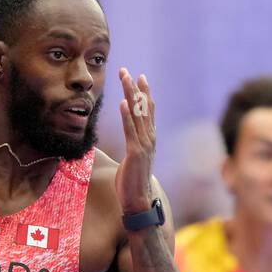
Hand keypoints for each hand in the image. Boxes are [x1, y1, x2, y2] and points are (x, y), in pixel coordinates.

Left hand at [115, 67, 155, 214]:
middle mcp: (149, 138)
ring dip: (130, 95)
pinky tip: (122, 103)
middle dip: (135, 88)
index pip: (148, 111)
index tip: (139, 77)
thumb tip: (128, 141)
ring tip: (125, 79)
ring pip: (137, 114)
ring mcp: (143, 145)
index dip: (144, 93)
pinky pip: (130, 131)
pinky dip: (127, 116)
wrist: (138, 200)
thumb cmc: (132, 181)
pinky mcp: (135, 153)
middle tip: (127, 71)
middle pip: (143, 108)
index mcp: (149, 138)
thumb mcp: (133, 159)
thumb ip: (133, 146)